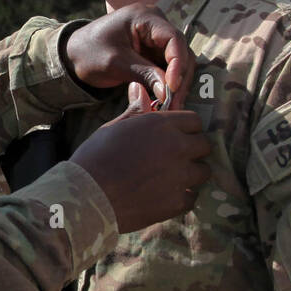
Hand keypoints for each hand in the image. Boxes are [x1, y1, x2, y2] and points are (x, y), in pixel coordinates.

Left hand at [64, 4, 195, 106]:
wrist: (72, 56)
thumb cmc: (89, 53)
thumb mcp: (116, 63)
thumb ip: (144, 73)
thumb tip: (169, 91)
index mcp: (145, 16)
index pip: (173, 38)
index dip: (177, 63)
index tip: (171, 87)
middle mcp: (155, 24)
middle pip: (180, 51)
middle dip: (179, 78)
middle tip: (174, 104)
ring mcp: (155, 38)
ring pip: (178, 62)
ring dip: (177, 84)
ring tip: (171, 106)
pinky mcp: (153, 52)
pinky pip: (168, 68)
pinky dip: (168, 84)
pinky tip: (166, 101)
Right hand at [70, 83, 210, 232]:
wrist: (87, 197)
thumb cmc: (95, 158)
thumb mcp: (113, 128)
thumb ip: (135, 110)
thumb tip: (139, 88)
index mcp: (161, 124)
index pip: (194, 120)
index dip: (185, 128)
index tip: (175, 136)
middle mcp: (177, 147)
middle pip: (204, 145)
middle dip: (192, 149)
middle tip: (174, 157)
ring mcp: (180, 176)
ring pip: (203, 171)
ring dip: (191, 173)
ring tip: (172, 178)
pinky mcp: (177, 202)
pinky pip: (193, 196)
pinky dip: (183, 196)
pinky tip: (166, 196)